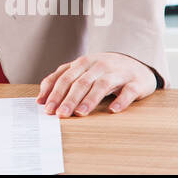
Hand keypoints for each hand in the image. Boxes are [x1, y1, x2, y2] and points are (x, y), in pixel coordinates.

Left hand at [37, 52, 157, 116]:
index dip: (55, 92)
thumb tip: (41, 99)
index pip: (65, 77)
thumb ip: (61, 81)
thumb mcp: (81, 71)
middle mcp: (99, 65)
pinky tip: (113, 110)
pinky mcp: (135, 82)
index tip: (47, 108)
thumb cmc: (103, 71)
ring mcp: (118, 72)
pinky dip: (120, 101)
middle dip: (69, 99)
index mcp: (84, 63)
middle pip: (81, 82)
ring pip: (101, 85)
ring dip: (90, 100)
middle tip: (61, 114)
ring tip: (80, 113)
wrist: (136, 65)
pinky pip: (127, 91)